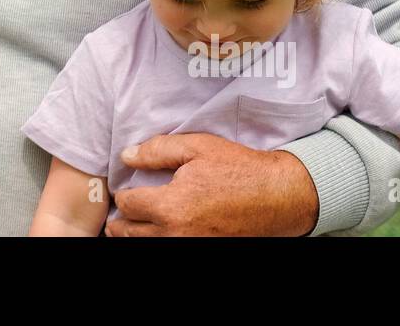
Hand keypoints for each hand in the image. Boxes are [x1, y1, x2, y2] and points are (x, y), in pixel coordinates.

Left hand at [104, 133, 317, 236]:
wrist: (277, 197)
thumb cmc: (238, 169)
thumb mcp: (196, 148)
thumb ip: (156, 151)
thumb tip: (127, 156)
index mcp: (171, 206)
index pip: (127, 206)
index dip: (123, 196)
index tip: (125, 192)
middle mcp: (176, 234)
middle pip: (130, 234)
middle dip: (122, 222)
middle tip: (121, 214)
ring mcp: (191, 247)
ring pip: (146, 246)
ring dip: (137, 236)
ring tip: (134, 226)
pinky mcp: (203, 251)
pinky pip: (168, 250)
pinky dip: (159, 241)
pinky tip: (161, 231)